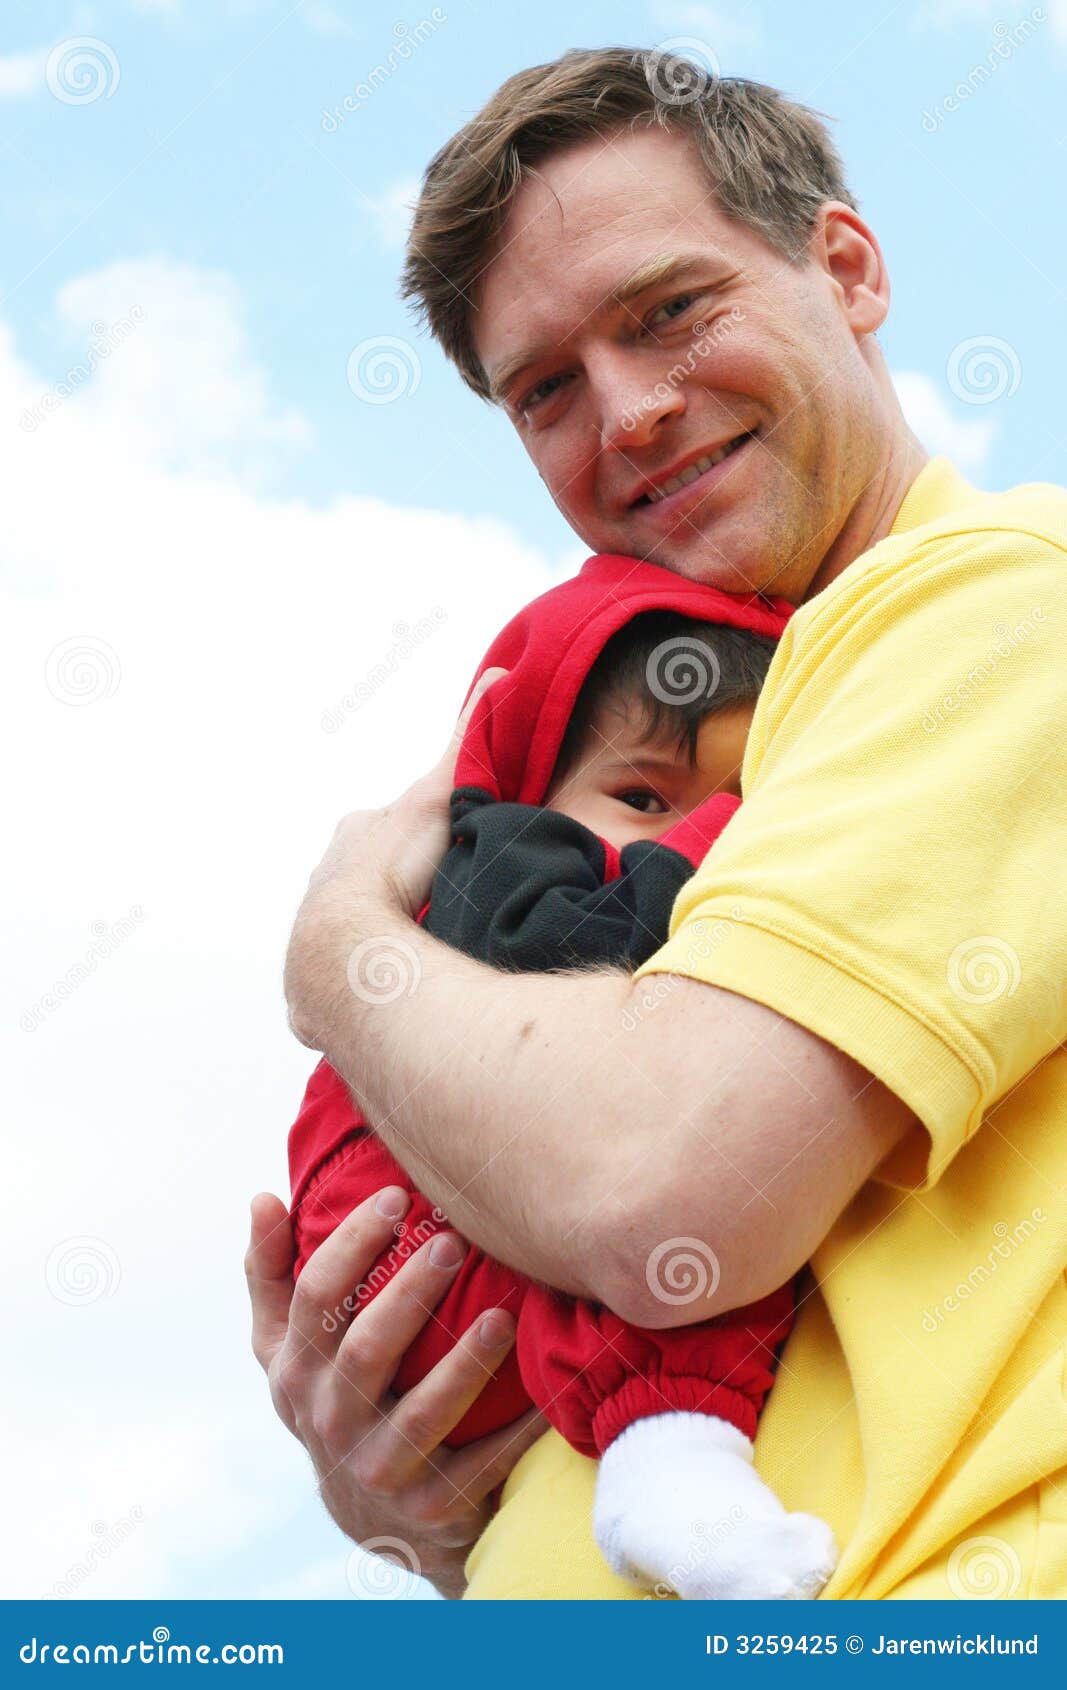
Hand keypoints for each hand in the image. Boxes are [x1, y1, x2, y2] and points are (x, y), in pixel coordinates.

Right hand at [245, 1185, 545, 1598]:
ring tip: (503, 1317)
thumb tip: (262, 1197)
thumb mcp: (289, 1347)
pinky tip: (545, 1396)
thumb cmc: (337, 1396)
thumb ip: (271, 1273)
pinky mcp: (433, 1507)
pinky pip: (481, 1467)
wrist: (374, 1517)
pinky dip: (515, 1434)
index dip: (352, 1244)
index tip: (396, 1196)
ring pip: (423, 1412)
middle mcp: (330, 1421)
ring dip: (466, 1363)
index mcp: (296, 1371)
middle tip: (453, 1242)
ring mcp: (380, 1469)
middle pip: (368, 1349)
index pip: (314, 1297)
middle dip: (411, 1292)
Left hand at [284, 667, 506, 1049]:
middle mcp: (326, 884)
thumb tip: (495, 677)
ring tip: (420, 959)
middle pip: (369, 881)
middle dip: (399, 892)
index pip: (387, 828)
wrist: (347, 956)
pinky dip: (365, 992)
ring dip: (382, 944)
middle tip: (438, 908)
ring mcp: (317, 941)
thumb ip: (467, 740)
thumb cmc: (389, 873)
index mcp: (354, 839)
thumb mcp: (438, 796)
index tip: (448, 852)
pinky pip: (344, 990)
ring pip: (357, 936)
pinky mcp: (317, 997)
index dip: (420, 837)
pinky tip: (388, 999)